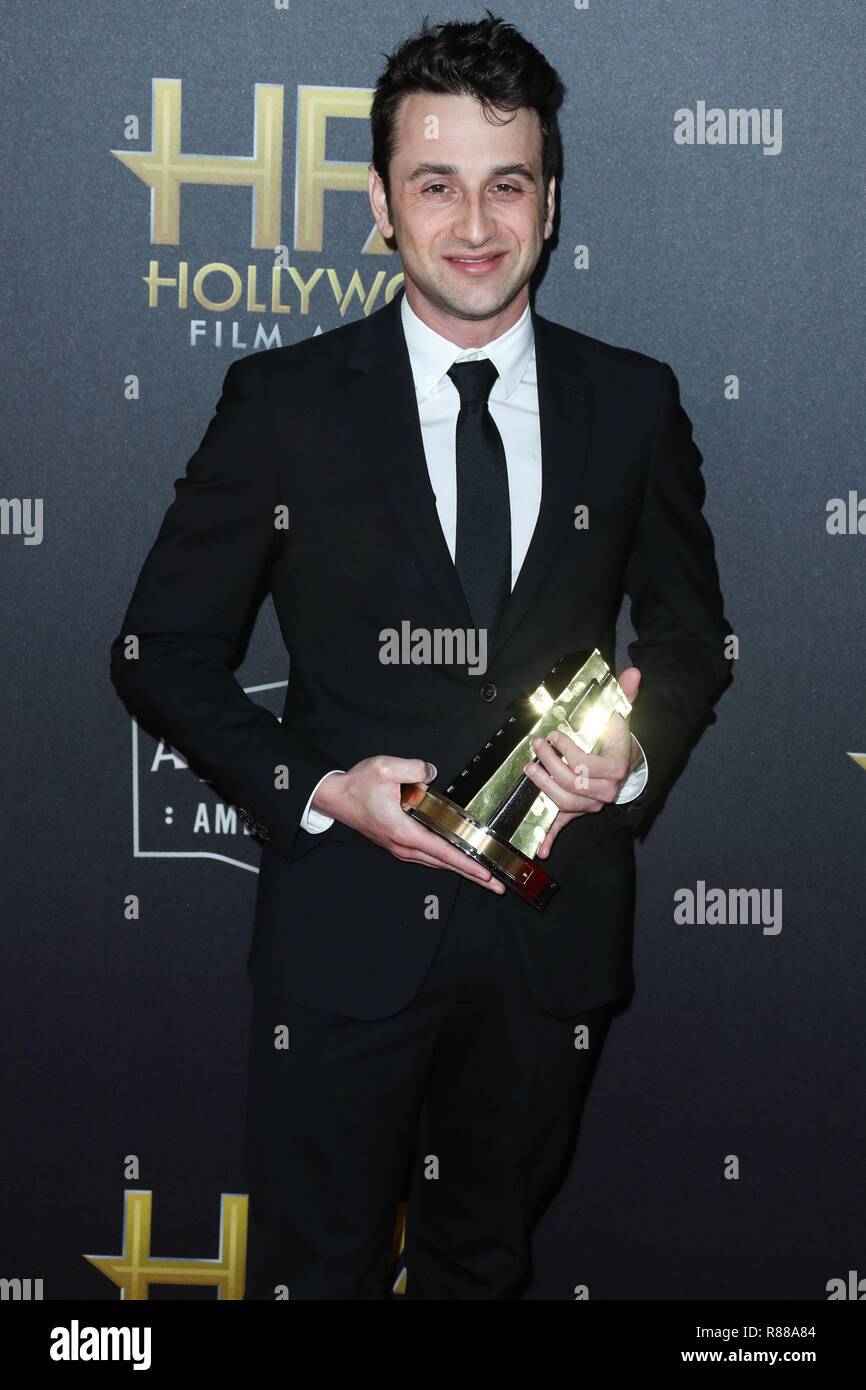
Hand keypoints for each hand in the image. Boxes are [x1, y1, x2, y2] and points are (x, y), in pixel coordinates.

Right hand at [311, 756, 505, 893]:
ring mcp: (400, 847)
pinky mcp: (398, 844)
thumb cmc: (358, 786)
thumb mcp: (386, 768)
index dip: (467, 864)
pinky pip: (428, 857)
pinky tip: (457, 861)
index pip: (443, 852)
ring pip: (436, 863)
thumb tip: (432, 774)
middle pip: (445, 864)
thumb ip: (414, 768)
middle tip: (498, 885)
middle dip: (473, 875)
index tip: (487, 874)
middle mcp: (403, 845)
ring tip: (483, 877)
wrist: (335, 797)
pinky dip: (446, 862)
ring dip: (461, 870)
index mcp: (403, 831)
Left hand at [525, 666, 641, 859]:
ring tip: (531, 768)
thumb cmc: (616, 739)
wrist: (626, 766)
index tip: (554, 734)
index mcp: (616, 768)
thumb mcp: (621, 715)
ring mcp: (592, 803)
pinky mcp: (579, 811)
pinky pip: (565, 826)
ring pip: (564, 802)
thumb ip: (624, 694)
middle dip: (550, 763)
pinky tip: (540, 848)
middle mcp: (606, 790)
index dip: (568, 751)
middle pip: (572, 783)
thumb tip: (633, 672)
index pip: (587, 764)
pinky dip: (551, 838)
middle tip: (537, 746)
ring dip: (543, 786)